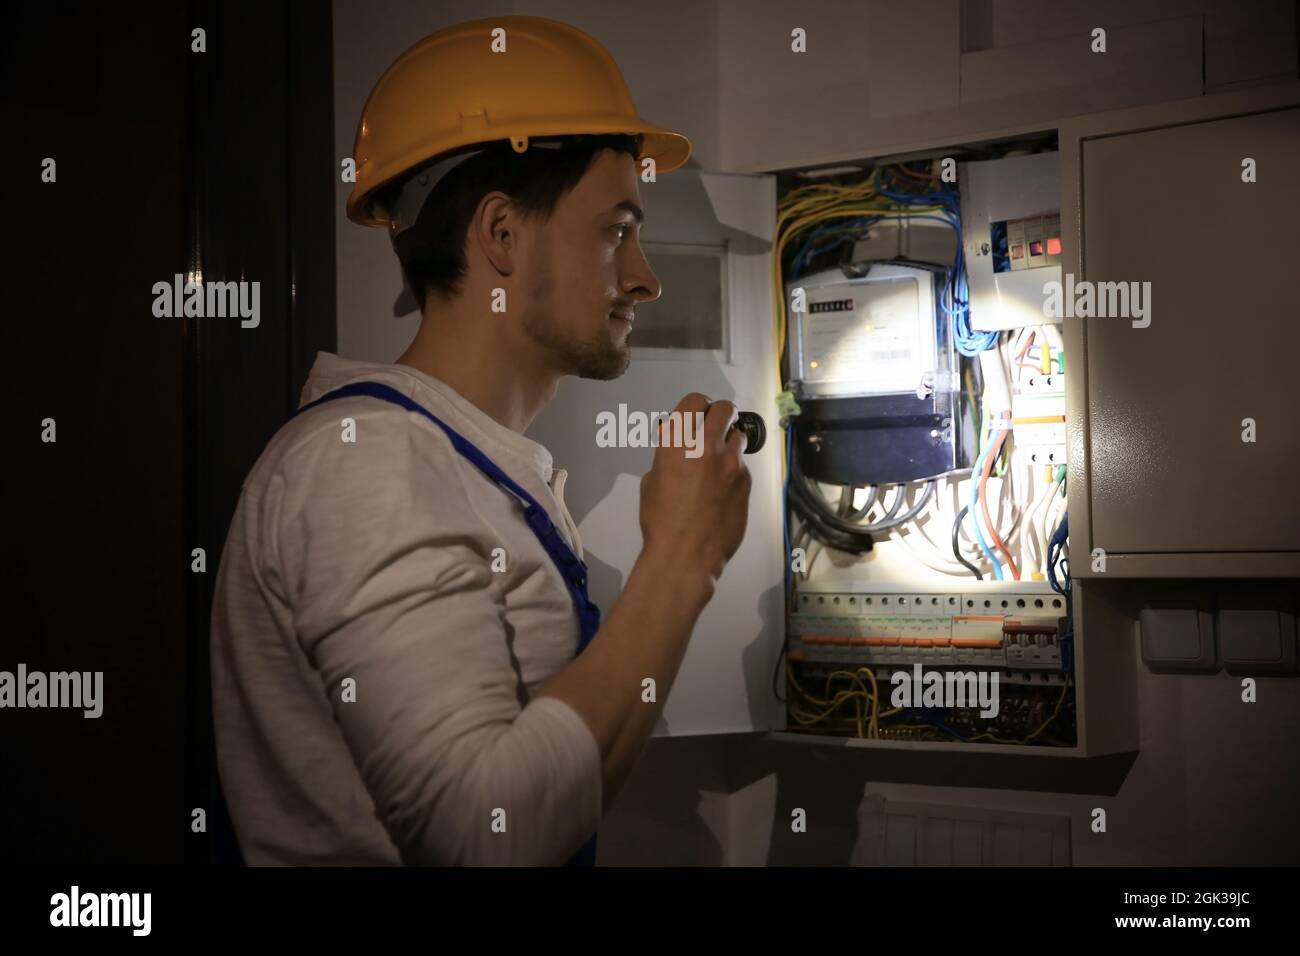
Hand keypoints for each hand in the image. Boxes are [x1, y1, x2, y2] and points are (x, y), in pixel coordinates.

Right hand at [638, 393, 751, 583]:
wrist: (686, 554)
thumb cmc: (659, 520)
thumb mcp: (651, 481)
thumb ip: (668, 458)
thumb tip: (679, 453)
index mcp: (677, 442)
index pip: (694, 401)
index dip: (697, 406)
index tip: (697, 415)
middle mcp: (707, 445)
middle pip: (725, 409)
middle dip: (720, 414)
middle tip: (715, 428)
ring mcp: (731, 463)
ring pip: (739, 436)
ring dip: (730, 443)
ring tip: (720, 463)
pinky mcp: (746, 482)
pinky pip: (742, 466)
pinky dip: (734, 472)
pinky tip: (724, 492)